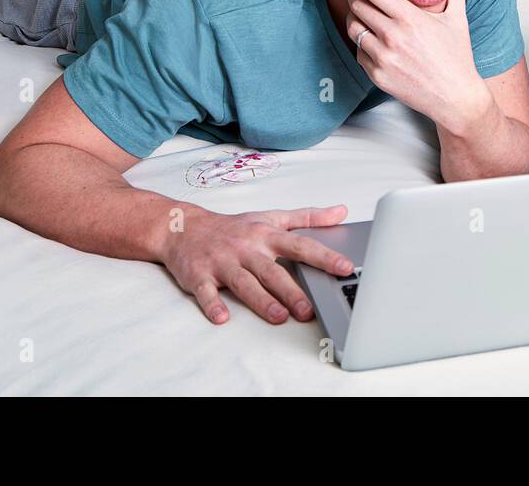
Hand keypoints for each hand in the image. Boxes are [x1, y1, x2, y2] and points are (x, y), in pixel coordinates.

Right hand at [159, 204, 354, 324]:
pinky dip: (213, 304)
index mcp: (266, 235)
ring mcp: (222, 262)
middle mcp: (246, 248)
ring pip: (244, 283)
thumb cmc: (233, 227)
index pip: (300, 245)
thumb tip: (342, 212)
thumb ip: (308, 217)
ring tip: (279, 317)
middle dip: (291, 291)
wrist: (184, 227)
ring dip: (261, 300)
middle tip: (308, 310)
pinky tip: (222, 317)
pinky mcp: (199, 275)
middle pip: (272, 271)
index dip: (323, 256)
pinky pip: (206, 292)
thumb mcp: (271, 217)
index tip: (344, 267)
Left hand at [330, 0, 487, 133]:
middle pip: (357, 5)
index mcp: (409, 18)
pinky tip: (373, 39)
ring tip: (362, 13)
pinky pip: (358, 51)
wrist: (455, 98)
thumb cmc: (457, 56)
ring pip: (353, 28)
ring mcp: (382, 57)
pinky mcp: (377, 75)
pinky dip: (361, 42)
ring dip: (353, 17)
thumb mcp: (457, 20)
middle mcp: (392, 36)